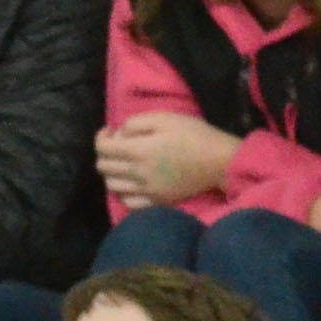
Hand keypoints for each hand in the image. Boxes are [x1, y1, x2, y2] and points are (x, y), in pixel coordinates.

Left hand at [95, 112, 241, 211]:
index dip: (101, 137)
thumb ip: (136, 123)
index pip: (102, 148)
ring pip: (112, 186)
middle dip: (105, 154)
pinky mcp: (156, 202)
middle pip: (103, 168)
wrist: (219, 162)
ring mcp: (146, 191)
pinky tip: (132, 183)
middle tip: (118, 145)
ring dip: (112, 173)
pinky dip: (123, 192)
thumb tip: (118, 133)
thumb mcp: (164, 118)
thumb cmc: (194, 135)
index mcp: (137, 151)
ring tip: (125, 164)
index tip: (111, 131)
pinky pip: (128, 202)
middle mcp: (136, 173)